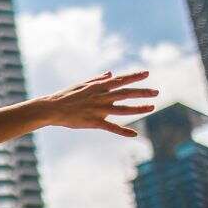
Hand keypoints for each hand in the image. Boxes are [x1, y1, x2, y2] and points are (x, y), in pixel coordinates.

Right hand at [40, 70, 158, 136]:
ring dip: (138, 108)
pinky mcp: (94, 122)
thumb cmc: (66, 96)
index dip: (134, 76)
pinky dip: (123, 131)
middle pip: (126, 94)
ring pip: (123, 109)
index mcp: (98, 87)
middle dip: (142, 92)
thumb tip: (111, 73)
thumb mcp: (82, 84)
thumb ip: (98, 79)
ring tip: (152, 107)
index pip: (120, 80)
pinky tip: (135, 134)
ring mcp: (98, 109)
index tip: (147, 73)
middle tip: (156, 92)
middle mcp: (101, 97)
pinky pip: (112, 127)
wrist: (52, 108)